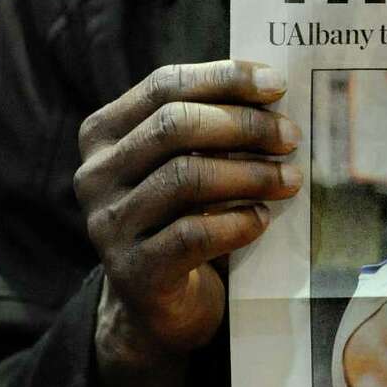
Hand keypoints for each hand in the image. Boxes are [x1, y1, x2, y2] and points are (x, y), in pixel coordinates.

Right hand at [74, 61, 300, 386]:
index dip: (223, 78)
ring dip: (250, 173)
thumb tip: (273, 94)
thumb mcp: (185, 166)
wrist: (157, 307)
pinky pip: (194, 235)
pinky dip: (238, 221)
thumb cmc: (181, 219)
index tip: (277, 85)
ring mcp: (109, 224)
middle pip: (174, 126)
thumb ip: (209, 129)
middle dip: (243, 125)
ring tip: (290, 180)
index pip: (163, 85)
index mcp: (104, 134)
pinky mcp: (133, 271)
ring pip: (185, 177)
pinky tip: (262, 219)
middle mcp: (95, 175)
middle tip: (291, 137)